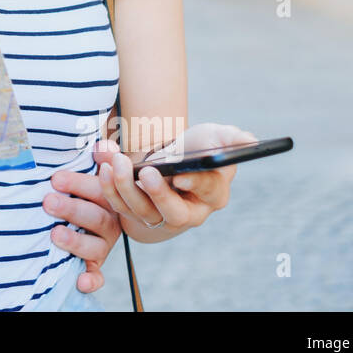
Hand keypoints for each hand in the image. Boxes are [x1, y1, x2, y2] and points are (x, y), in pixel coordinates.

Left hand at [43, 167, 122, 292]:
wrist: (100, 209)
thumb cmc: (89, 186)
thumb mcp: (97, 170)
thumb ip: (102, 157)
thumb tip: (101, 146)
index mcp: (110, 197)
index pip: (98, 190)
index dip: (78, 184)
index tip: (55, 178)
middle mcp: (110, 221)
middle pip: (95, 217)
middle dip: (70, 209)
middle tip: (47, 202)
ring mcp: (102, 243)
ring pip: (94, 246)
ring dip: (75, 241)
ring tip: (54, 234)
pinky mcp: (95, 262)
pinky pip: (96, 274)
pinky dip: (90, 280)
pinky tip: (80, 282)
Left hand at [92, 123, 256, 236]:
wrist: (171, 157)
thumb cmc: (199, 148)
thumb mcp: (215, 137)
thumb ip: (230, 137)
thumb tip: (250, 140)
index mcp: (214, 194)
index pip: (209, 192)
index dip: (196, 183)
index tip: (180, 174)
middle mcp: (188, 212)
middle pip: (173, 212)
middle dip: (158, 193)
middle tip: (146, 172)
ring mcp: (160, 215)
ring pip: (141, 210)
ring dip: (124, 186)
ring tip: (115, 161)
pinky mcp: (135, 211)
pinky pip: (119, 205)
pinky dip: (108, 186)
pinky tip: (103, 163)